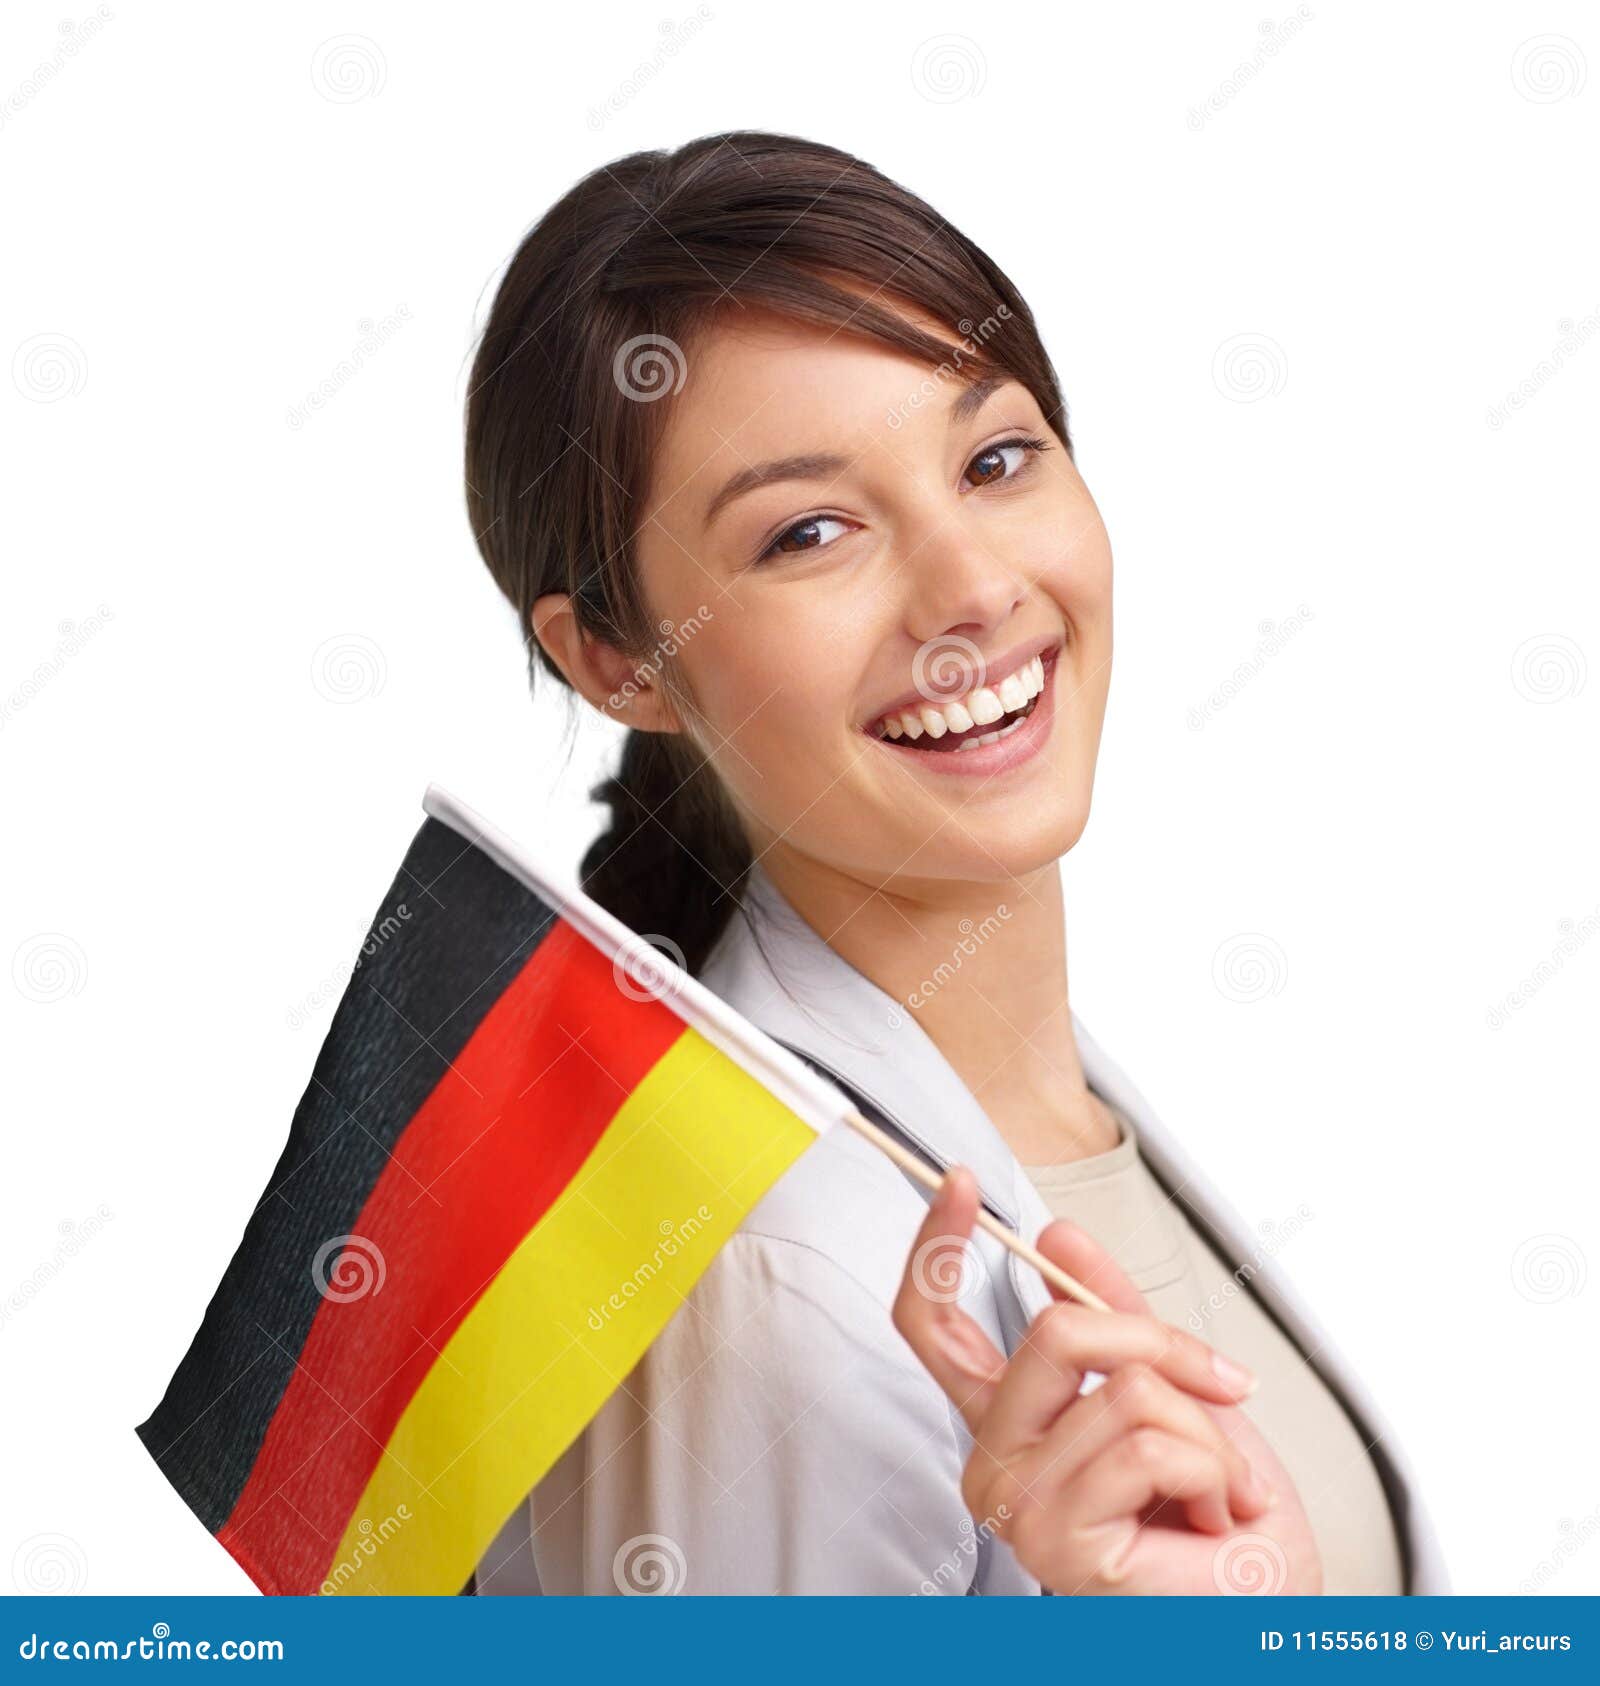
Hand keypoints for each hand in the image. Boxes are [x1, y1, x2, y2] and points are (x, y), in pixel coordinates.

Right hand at [891, 1165, 1322, 1594]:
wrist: (1266, 1611)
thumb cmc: (1220, 1516)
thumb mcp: (1174, 1388)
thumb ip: (1112, 1311)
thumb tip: (1058, 1233)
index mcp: (1007, 1417)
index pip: (934, 1323)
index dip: (935, 1246)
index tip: (959, 1184)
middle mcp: (993, 1458)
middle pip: (1057, 1332)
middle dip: (1163, 1344)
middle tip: (1221, 1386)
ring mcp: (1015, 1503)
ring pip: (1125, 1390)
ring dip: (1208, 1433)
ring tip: (1218, 1487)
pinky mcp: (1055, 1539)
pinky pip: (1148, 1446)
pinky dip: (1213, 1471)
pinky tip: (1214, 1517)